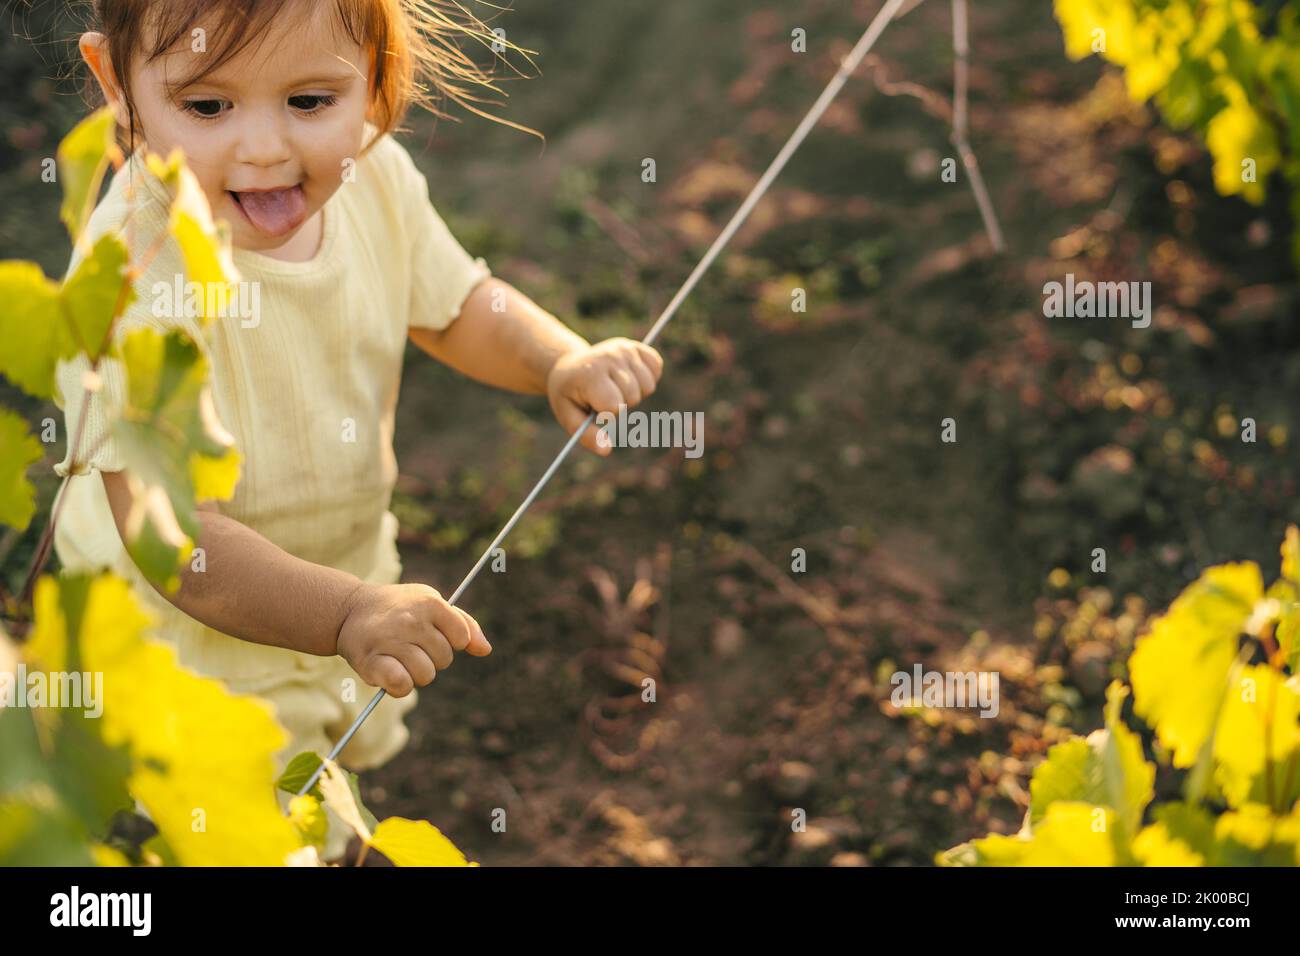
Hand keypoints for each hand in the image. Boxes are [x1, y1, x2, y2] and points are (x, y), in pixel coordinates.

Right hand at [336, 583, 490, 696]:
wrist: (349, 610)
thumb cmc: (399, 608)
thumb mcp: (432, 603)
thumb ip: (463, 624)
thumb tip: (485, 649)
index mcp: (431, 603)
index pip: (461, 638)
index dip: (450, 640)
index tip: (433, 633)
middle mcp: (411, 620)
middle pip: (445, 659)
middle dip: (431, 657)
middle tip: (410, 644)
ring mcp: (390, 640)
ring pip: (426, 675)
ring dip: (415, 673)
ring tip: (398, 657)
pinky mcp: (370, 662)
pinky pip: (402, 685)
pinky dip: (399, 686)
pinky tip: (390, 674)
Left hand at [546, 337, 664, 455]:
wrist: (569, 366)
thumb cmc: (570, 395)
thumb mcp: (569, 417)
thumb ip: (587, 435)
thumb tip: (606, 451)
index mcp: (590, 374)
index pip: (615, 406)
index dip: (607, 414)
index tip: (594, 406)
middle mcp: (609, 356)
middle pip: (634, 396)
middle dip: (621, 404)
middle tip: (602, 395)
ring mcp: (624, 348)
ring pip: (648, 385)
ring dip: (634, 392)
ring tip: (614, 386)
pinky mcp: (636, 346)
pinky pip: (657, 367)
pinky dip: (647, 376)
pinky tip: (628, 375)